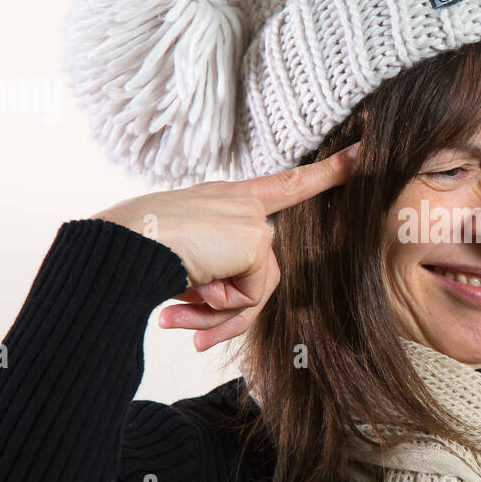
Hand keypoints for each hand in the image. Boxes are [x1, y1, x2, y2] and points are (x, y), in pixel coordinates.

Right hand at [91, 141, 360, 351]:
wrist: (116, 248)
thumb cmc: (132, 253)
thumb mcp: (182, 261)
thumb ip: (217, 275)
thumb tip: (234, 299)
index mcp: (222, 200)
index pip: (284, 184)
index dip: (326, 171)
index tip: (364, 152)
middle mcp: (239, 202)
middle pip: (264, 271)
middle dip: (228, 311)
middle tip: (190, 328)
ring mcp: (249, 218)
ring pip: (259, 288)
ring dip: (219, 313)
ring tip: (180, 309)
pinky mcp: (253, 238)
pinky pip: (253, 294)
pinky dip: (220, 307)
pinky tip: (190, 291)